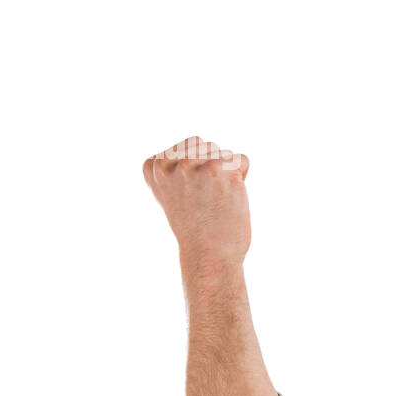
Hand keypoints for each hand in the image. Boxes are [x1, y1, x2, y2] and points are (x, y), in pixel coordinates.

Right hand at [142, 135, 251, 271]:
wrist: (209, 255)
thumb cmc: (196, 226)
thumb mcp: (173, 193)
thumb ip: (177, 167)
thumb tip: (197, 141)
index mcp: (153, 167)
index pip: (190, 144)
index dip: (199, 168)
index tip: (192, 194)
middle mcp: (168, 165)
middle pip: (206, 144)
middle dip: (213, 166)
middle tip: (206, 199)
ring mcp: (192, 166)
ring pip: (224, 152)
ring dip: (228, 173)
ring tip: (217, 200)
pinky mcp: (217, 170)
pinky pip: (242, 159)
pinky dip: (243, 176)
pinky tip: (230, 197)